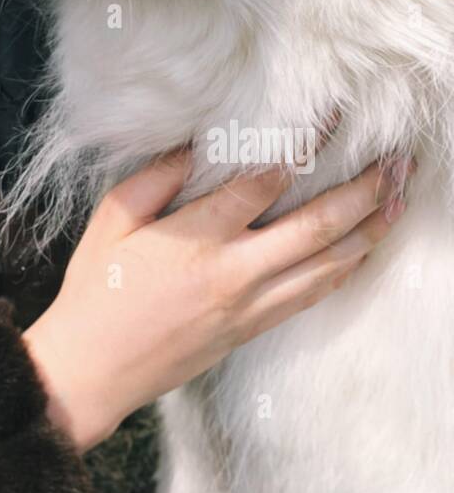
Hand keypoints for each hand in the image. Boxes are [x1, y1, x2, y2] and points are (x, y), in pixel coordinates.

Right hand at [23, 148, 412, 453]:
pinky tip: (362, 251)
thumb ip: (154, 178)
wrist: (94, 371)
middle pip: (316, 227)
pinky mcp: (253, 330)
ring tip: (397, 202)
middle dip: (361, 192)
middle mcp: (235, 274)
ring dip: (368, 232)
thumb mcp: (111, 221)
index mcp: (197, 240)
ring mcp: (250, 307)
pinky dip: (345, 271)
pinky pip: (313, 296)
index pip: (263, 183)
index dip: (301, 147)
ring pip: (327, 267)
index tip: (331, 121)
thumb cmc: (96, 291)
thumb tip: (193, 146)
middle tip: (394, 164)